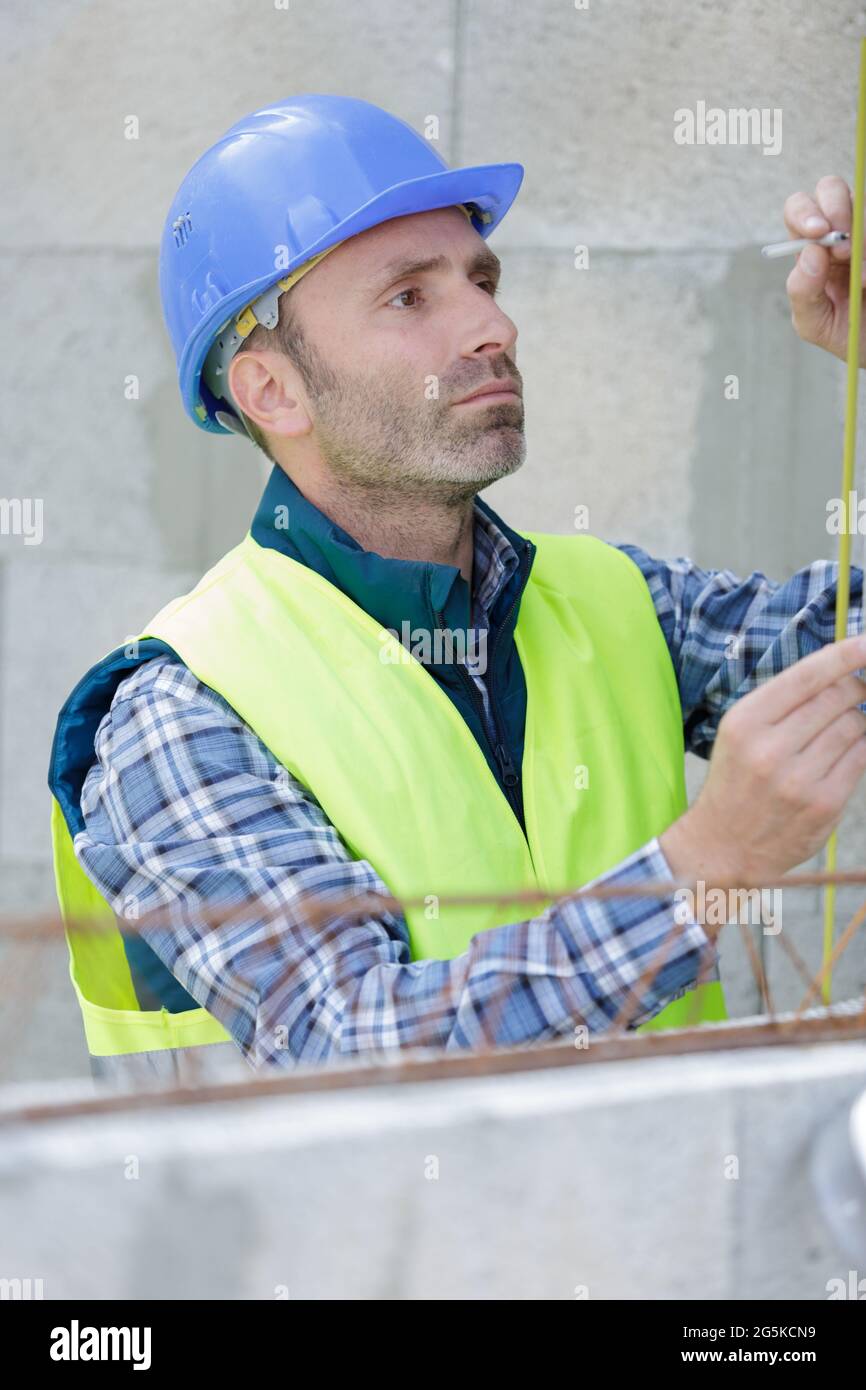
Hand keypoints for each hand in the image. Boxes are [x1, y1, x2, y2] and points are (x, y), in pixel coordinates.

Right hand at [660, 634, 865, 907]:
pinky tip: (844, 752)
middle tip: (854, 692)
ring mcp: (799, 779)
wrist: (723, 846)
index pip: (809, 676)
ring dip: (856, 722)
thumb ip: (783, 702)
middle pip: (839, 698)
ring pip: (855, 726)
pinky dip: (859, 749)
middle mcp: (770, 748)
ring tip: (837, 732)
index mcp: (746, 721)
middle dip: (855, 689)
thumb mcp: (740, 733)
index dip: (846, 655)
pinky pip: (861, 758)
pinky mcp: (824, 804)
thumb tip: (842, 672)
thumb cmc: (736, 780)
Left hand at [784, 176, 865, 365]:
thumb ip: (803, 293)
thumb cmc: (844, 332)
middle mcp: (840, 229)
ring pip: (864, 202)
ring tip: (864, 279)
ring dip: (862, 236)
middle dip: (836, 210)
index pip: (798, 210)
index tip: (818, 233)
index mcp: (811, 247)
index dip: (805, 213)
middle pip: (831, 188)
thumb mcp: (815, 323)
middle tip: (844, 250)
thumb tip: (810, 252)